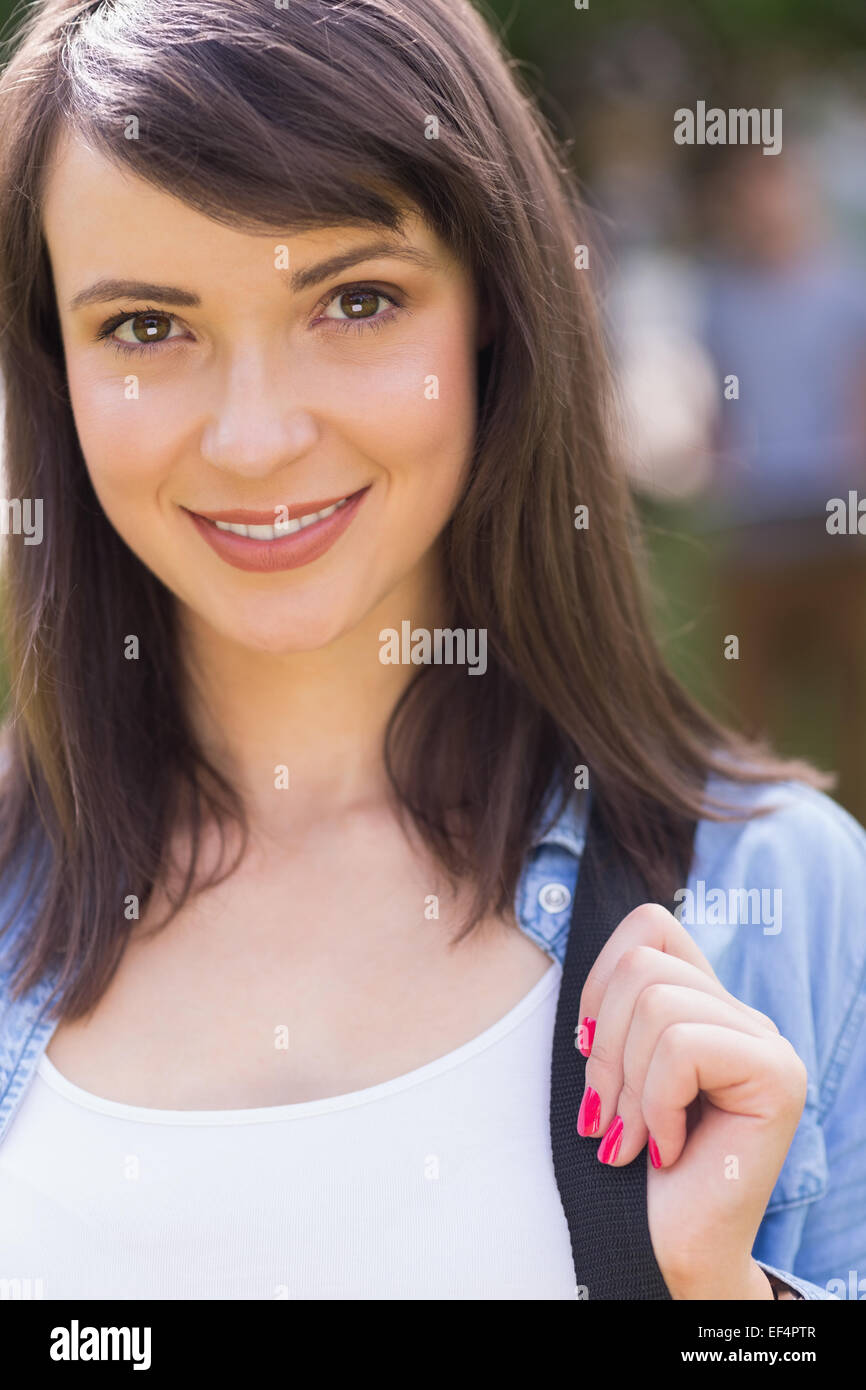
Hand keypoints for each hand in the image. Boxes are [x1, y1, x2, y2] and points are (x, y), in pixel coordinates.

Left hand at [576, 903, 807, 1299]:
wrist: (660, 1247)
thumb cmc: (627, 1161)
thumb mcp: (609, 1067)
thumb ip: (617, 1009)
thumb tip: (598, 978)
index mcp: (703, 1001)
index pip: (650, 924)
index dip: (601, 978)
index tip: (588, 1049)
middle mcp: (741, 1013)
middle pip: (643, 964)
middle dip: (605, 1047)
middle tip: (608, 1115)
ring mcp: (767, 1042)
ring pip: (659, 1003)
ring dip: (628, 1084)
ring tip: (636, 1138)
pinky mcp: (778, 1075)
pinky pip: (682, 1048)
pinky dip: (657, 1104)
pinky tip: (667, 1148)